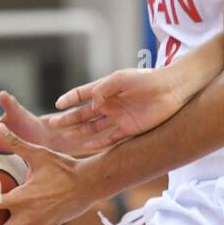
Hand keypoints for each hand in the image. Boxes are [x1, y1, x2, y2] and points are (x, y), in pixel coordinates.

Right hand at [52, 66, 192, 153]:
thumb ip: (103, 89)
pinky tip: (86, 145)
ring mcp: (119, 117)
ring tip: (65, 137)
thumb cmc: (147, 79)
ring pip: (94, 127)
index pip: (83, 94)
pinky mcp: (129, 129)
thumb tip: (90, 104)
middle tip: (52, 126)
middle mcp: (111, 104)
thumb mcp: (121, 79)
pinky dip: (98, 143)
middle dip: (68, 119)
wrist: (171, 89)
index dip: (70, 99)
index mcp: (107, 89)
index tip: (58, 105)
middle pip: (84, 114)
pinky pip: (110, 138)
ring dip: (79, 132)